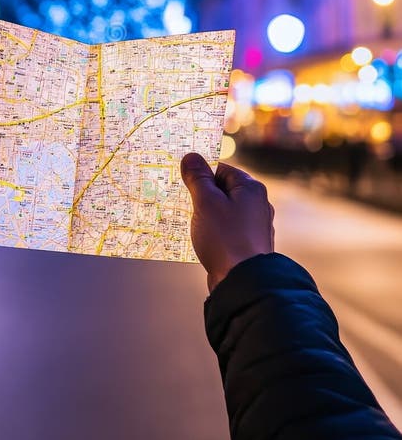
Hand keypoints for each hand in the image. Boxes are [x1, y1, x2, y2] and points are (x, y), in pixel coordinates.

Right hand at [180, 153, 273, 291]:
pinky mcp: (248, 244)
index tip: (183, 183)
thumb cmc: (225, 238)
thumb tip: (191, 157)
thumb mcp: (206, 202)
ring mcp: (254, 226)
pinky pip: (227, 230)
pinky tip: (203, 241)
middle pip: (223, 190)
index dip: (200, 175)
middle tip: (183, 203)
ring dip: (206, 215)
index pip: (221, 170)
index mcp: (250, 188)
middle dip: (201, 196)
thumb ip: (197, 178)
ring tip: (191, 224)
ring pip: (224, 211)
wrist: (243, 282)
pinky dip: (214, 232)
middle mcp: (257, 204)